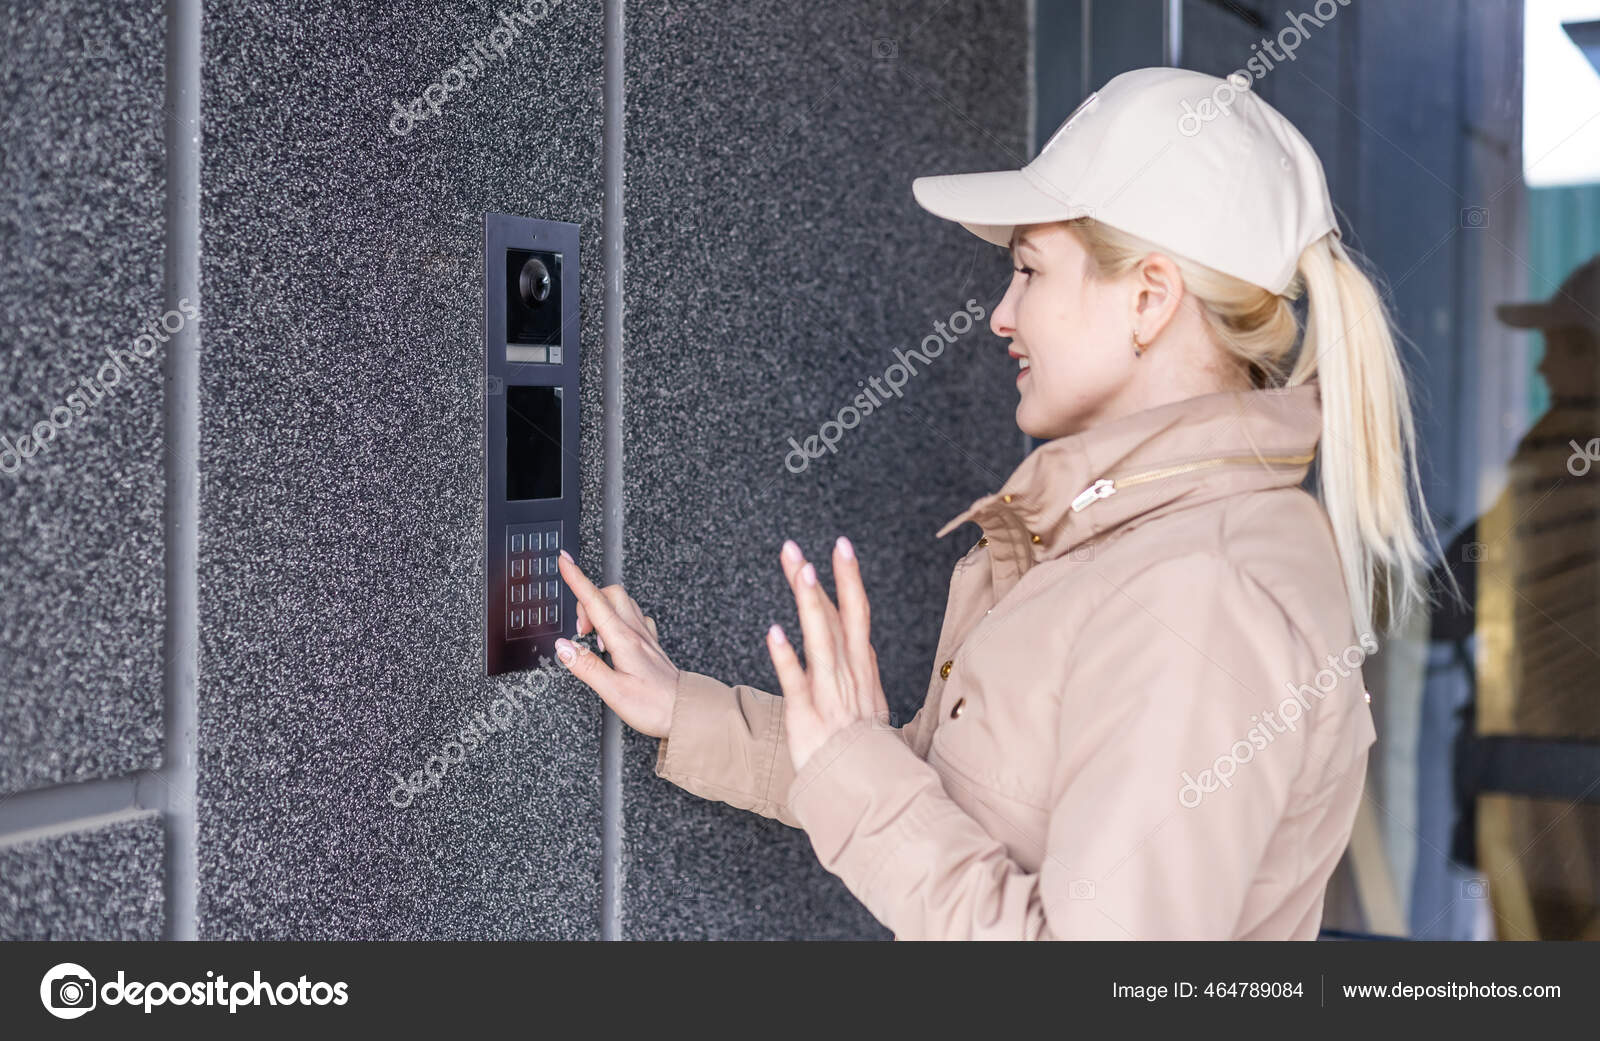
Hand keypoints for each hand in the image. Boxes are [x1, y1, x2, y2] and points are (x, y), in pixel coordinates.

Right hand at [554, 550, 678, 737]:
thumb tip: (564, 646)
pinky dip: (617, 617)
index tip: (564, 560)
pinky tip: (613, 636)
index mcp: (624, 640)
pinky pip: (633, 616)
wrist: (686, 712)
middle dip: (587, 599)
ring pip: (622, 601)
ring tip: (592, 635)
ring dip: (602, 607)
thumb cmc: (654, 705)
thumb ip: (586, 666)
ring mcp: (645, 636)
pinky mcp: (650, 643)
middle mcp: (636, 632)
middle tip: (578, 629)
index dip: (576, 578)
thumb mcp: (613, 691)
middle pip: (609, 593)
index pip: (595, 601)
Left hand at [765, 537, 890, 772]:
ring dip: (813, 606)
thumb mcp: (868, 702)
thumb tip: (858, 640)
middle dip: (835, 579)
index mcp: (863, 670)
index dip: (848, 580)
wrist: (869, 792)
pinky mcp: (809, 718)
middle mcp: (851, 677)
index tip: (839, 546)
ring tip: (802, 572)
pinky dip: (787, 657)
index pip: (854, 616)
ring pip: (823, 642)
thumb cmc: (865, 749)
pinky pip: (798, 683)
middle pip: (844, 618)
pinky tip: (773, 632)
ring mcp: (831, 696)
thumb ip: (859, 668)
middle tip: (820, 546)